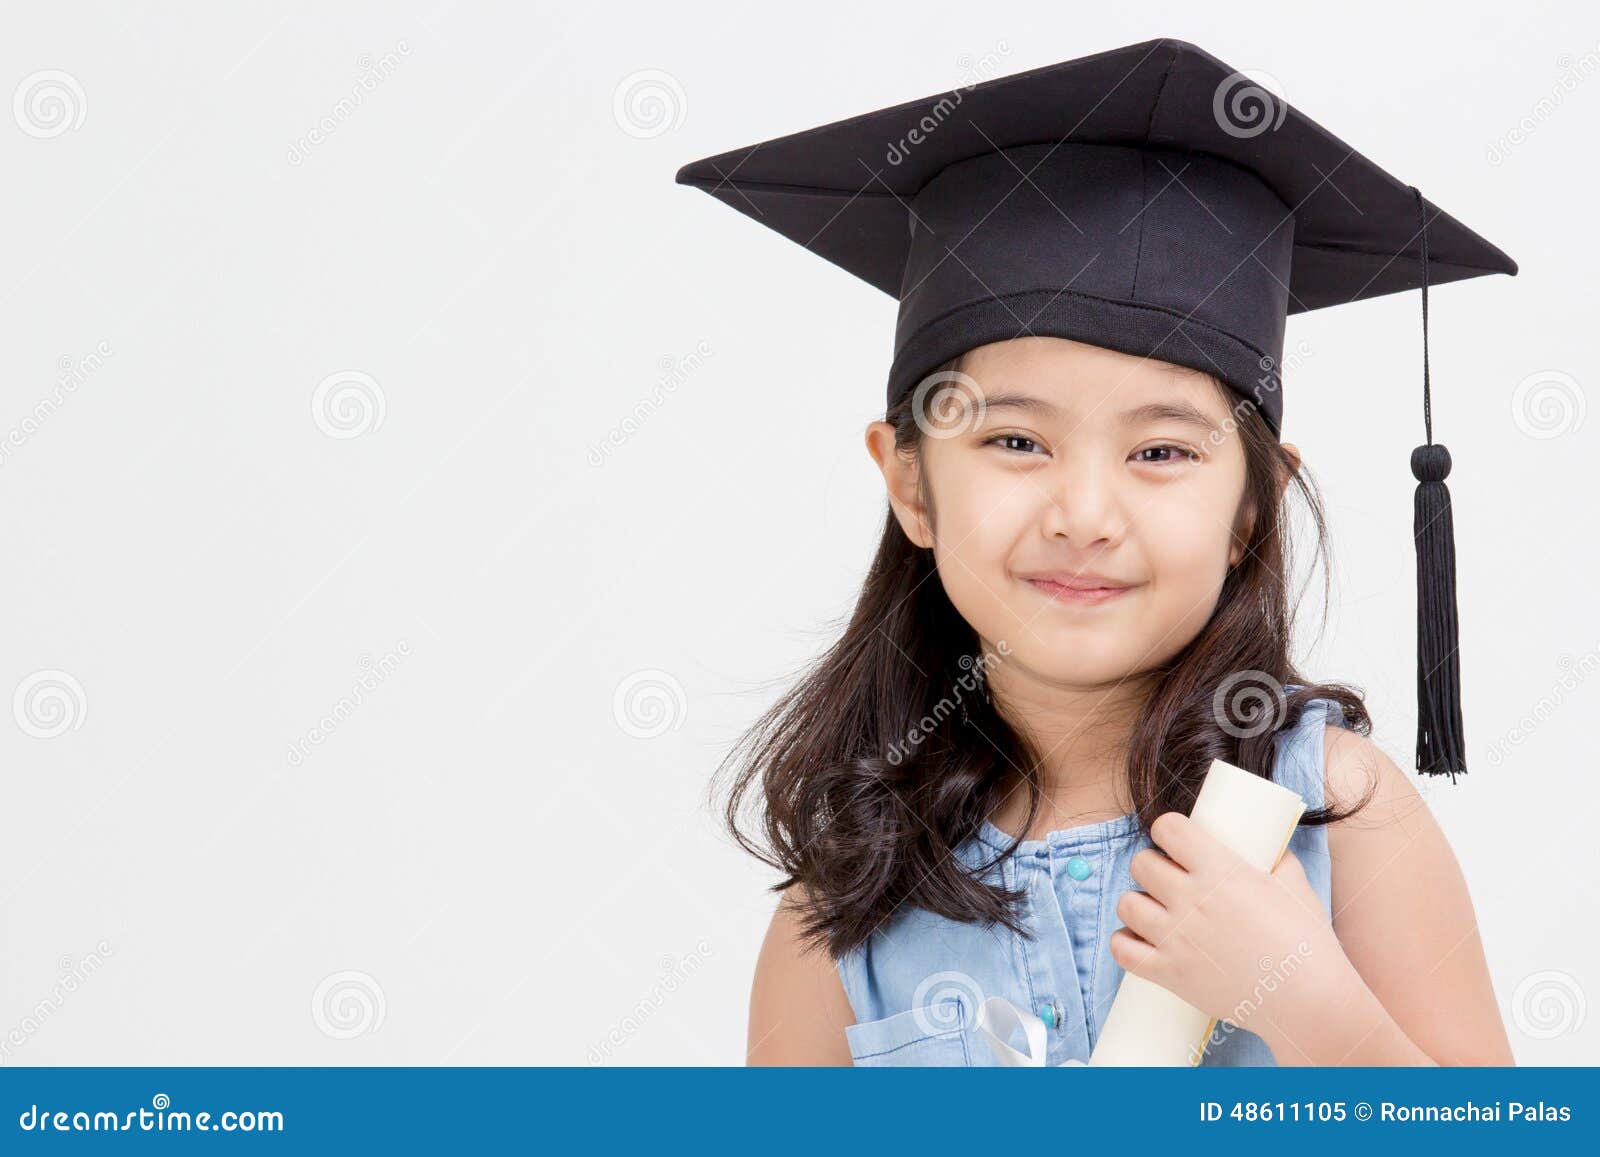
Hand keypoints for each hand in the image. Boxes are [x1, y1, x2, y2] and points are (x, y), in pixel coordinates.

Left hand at [1107, 810, 1355, 1042]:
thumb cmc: (1306, 941)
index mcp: (1220, 871)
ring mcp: (1177, 938)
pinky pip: (1122, 950)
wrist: (1309, 1000)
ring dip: (1137, 904)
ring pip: (1126, 904)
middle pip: (1140, 864)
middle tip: (1167, 879)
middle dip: (1152, 867)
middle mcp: (1191, 900)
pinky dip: (1125, 944)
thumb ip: (1275, 858)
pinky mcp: (1170, 973)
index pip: (1167, 828)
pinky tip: (1141, 941)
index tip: (1174, 841)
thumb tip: (1267, 844)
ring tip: (1155, 911)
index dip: (1167, 831)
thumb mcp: (1294, 884)